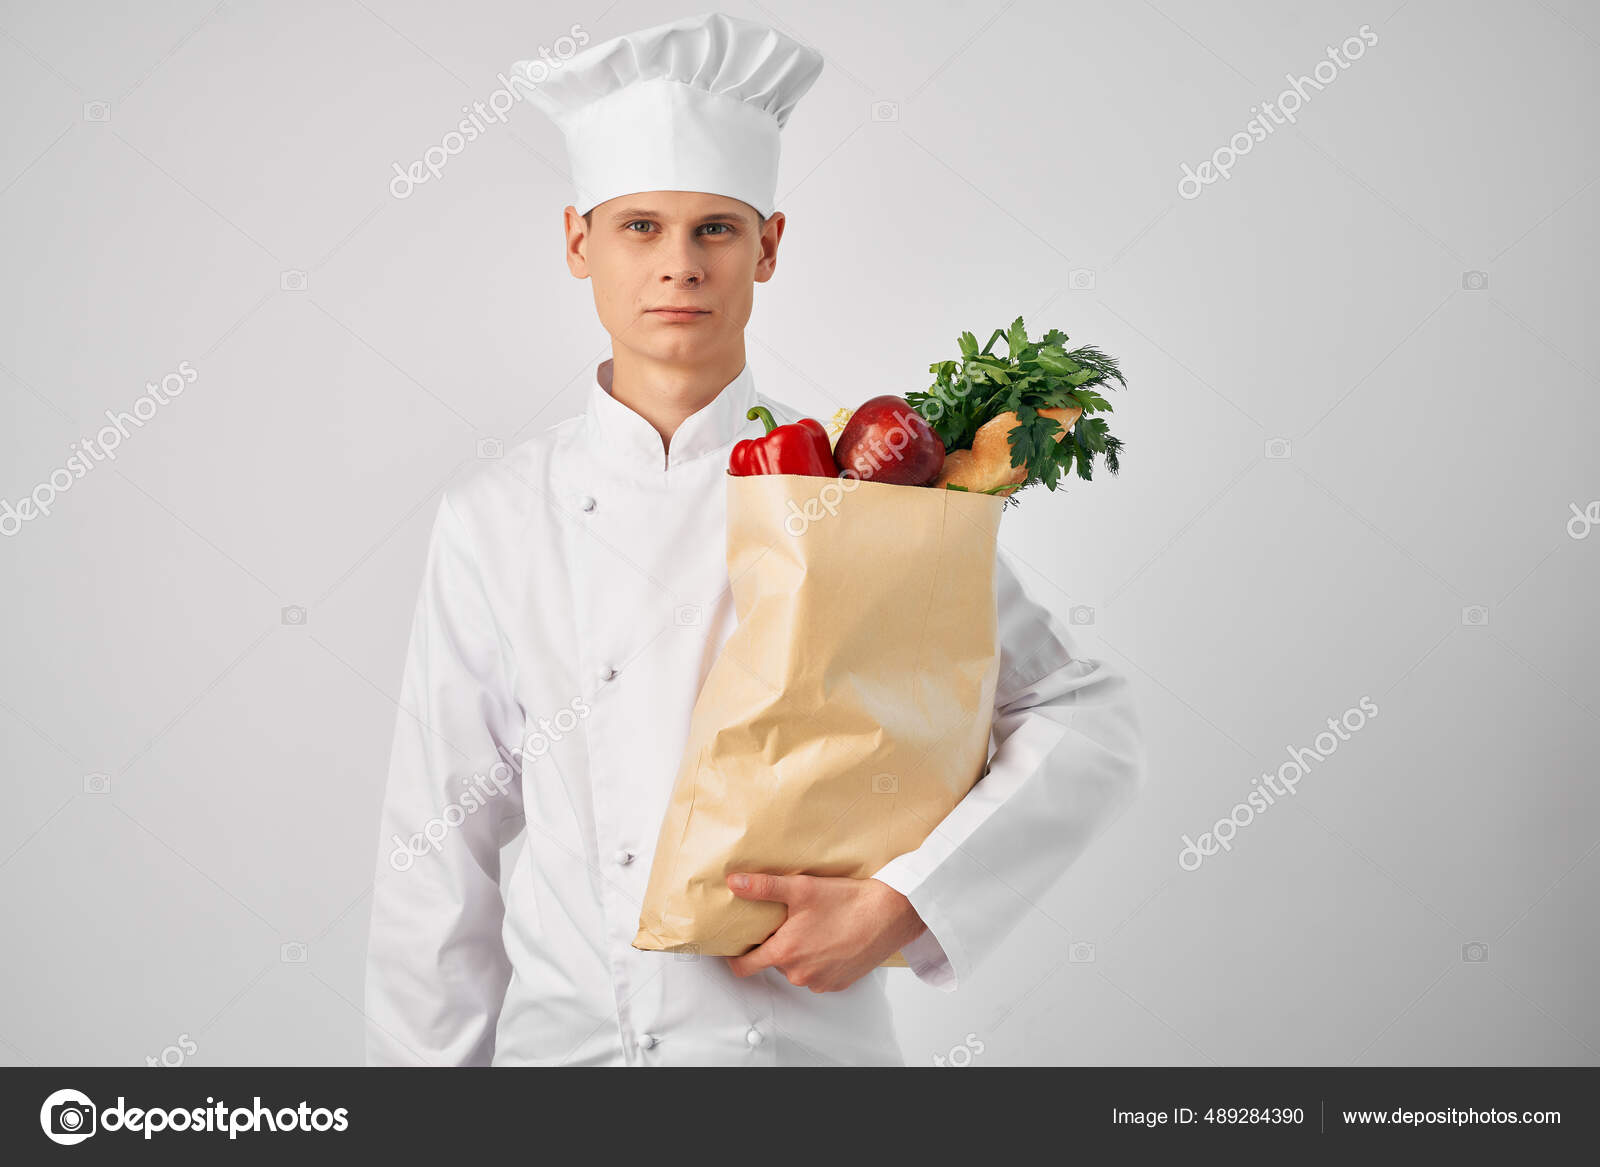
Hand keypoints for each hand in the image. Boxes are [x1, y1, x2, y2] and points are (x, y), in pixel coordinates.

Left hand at [723, 873, 926, 991]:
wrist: (891, 914)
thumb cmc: (848, 902)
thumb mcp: (801, 888)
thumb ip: (763, 887)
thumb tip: (734, 882)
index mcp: (786, 953)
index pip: (745, 968)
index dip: (736, 958)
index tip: (736, 947)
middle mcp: (801, 973)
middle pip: (774, 963)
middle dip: (777, 946)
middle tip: (787, 923)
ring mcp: (822, 981)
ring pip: (798, 969)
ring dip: (800, 953)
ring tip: (813, 928)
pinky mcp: (840, 982)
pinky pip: (819, 974)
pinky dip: (820, 960)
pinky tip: (830, 939)